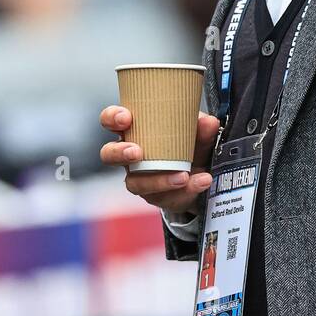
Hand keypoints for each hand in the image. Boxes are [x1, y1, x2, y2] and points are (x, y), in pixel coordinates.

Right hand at [99, 106, 219, 216]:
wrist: (202, 172)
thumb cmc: (189, 143)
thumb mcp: (198, 132)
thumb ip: (202, 127)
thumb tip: (207, 122)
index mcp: (134, 130)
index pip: (111, 120)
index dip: (112, 118)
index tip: (126, 118)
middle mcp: (130, 156)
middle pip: (109, 155)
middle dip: (119, 153)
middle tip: (136, 152)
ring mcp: (139, 178)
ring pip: (135, 183)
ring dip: (159, 180)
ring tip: (183, 176)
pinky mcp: (156, 197)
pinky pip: (165, 197)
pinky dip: (186, 190)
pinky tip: (200, 181)